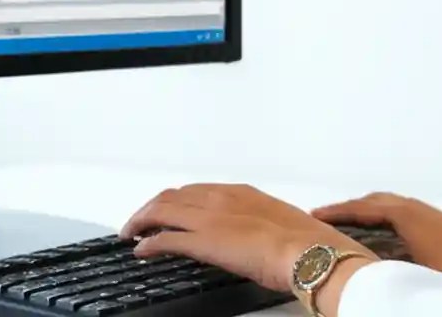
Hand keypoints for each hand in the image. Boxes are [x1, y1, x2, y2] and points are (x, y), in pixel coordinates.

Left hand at [120, 183, 378, 293]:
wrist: (308, 251)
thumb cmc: (304, 241)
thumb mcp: (280, 222)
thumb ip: (263, 223)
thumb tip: (263, 234)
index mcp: (240, 193)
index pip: (197, 190)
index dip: (177, 199)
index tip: (169, 207)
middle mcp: (221, 198)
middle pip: (173, 196)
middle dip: (153, 206)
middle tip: (142, 220)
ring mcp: (210, 218)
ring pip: (161, 211)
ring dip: (143, 220)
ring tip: (133, 231)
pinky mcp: (202, 241)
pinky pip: (164, 239)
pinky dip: (148, 243)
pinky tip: (141, 250)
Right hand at [311, 192, 441, 285]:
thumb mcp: (415, 266)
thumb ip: (384, 265)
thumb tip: (360, 272)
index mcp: (402, 213)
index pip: (359, 209)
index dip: (335, 213)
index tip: (312, 215)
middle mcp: (410, 206)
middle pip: (370, 201)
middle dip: (345, 208)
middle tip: (321, 218)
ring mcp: (421, 211)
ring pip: (384, 204)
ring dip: (363, 210)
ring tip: (344, 223)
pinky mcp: (431, 220)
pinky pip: (395, 211)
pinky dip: (379, 215)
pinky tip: (378, 231)